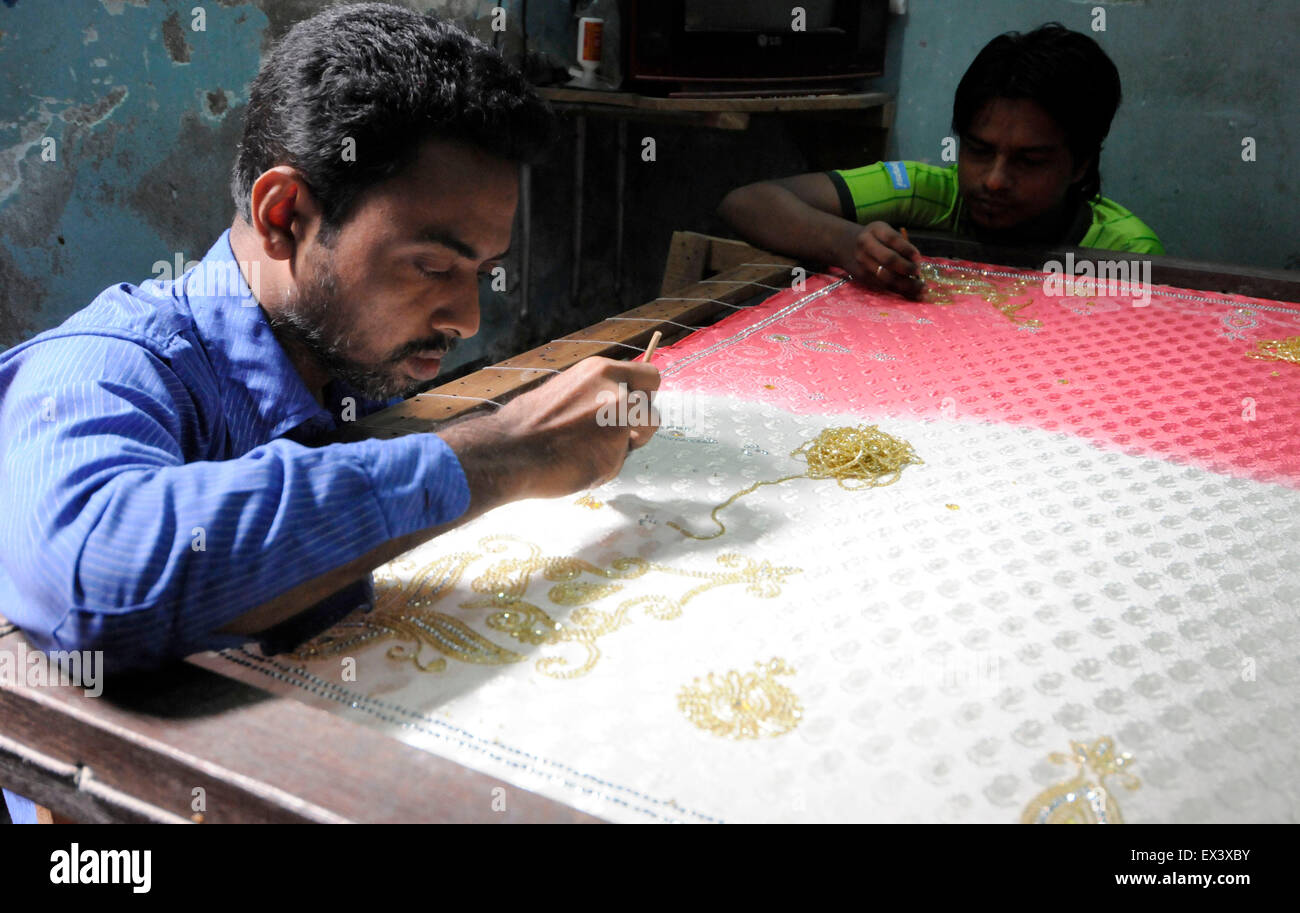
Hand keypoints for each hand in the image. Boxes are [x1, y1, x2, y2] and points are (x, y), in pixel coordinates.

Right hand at [442, 356, 660, 505]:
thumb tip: (616, 403)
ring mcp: (620, 421)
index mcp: (602, 370)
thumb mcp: (568, 389)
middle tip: (615, 436)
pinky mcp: (616, 451)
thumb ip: (597, 393)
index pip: (649, 376)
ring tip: (590, 452)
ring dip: (624, 446)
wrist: (509, 449)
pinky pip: (621, 461)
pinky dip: (605, 468)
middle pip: (651, 408)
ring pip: (642, 436)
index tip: (634, 407)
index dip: (644, 395)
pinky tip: (579, 465)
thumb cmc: (529, 423)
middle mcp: (617, 390)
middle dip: (640, 424)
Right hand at [837, 221, 924, 298]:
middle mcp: (865, 245)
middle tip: (918, 273)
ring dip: (906, 285)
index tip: (918, 258)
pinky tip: (911, 293)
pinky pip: (882, 286)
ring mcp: (862, 262)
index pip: (893, 239)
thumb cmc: (875, 238)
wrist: (846, 244)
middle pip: (888, 259)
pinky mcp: (862, 276)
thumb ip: (899, 243)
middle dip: (906, 268)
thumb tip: (916, 263)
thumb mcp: (884, 231)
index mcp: (875, 230)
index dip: (907, 249)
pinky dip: (898, 290)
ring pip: (886, 277)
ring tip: (921, 289)